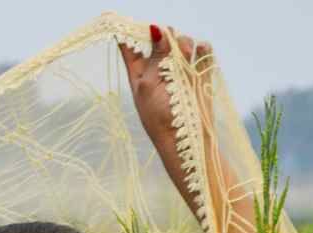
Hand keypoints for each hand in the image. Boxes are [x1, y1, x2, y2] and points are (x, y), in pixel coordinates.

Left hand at [120, 25, 214, 218]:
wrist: (185, 138)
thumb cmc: (160, 116)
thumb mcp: (150, 84)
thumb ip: (155, 56)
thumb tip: (156, 29)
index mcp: (139, 73)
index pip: (129, 46)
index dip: (124, 31)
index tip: (110, 14)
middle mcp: (159, 68)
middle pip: (161, 38)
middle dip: (165, 36)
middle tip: (168, 45)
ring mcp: (181, 70)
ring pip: (183, 42)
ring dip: (184, 44)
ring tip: (185, 57)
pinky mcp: (201, 73)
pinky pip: (203, 51)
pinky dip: (202, 48)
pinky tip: (199, 53)